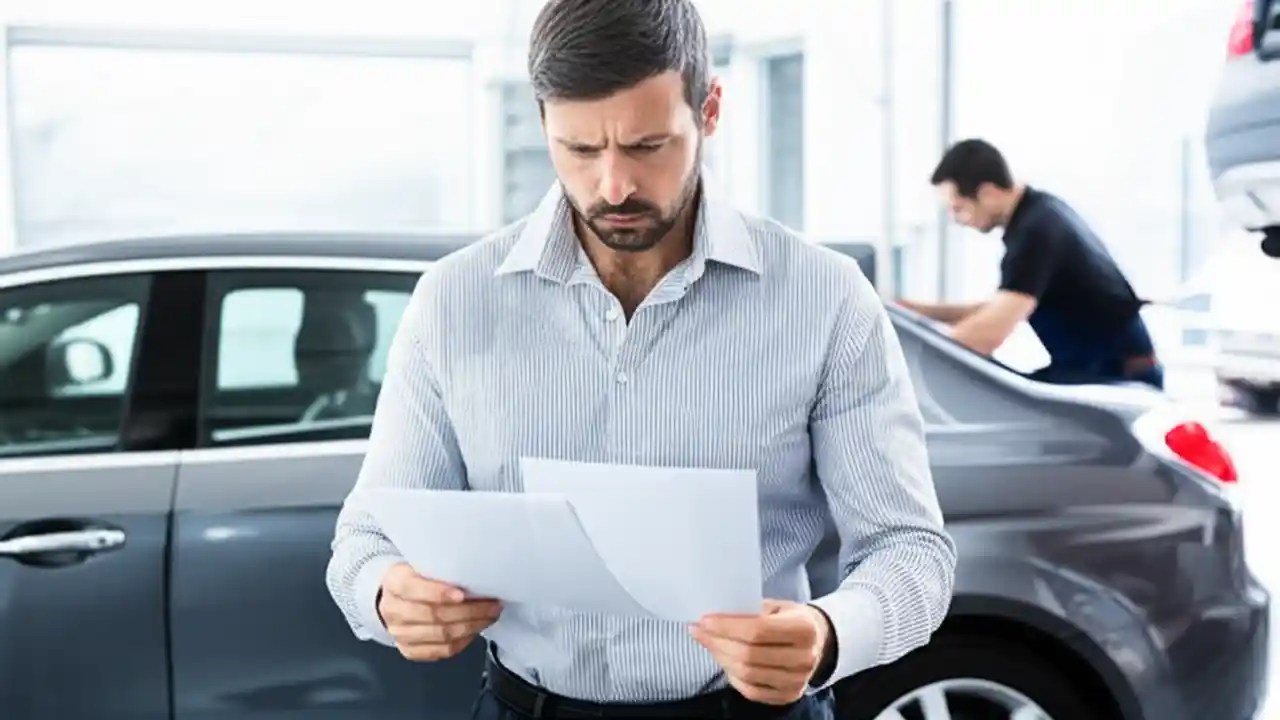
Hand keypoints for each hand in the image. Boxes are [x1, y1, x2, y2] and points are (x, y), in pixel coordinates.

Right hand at [378, 562, 502, 661]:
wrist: (396, 597)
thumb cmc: (417, 576)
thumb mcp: (422, 564)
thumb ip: (440, 569)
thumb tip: (475, 575)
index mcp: (394, 583)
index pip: (413, 589)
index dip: (438, 593)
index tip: (462, 594)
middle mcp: (393, 610)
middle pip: (433, 615)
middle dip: (468, 611)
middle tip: (492, 605)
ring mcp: (399, 634)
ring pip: (440, 635)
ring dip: (471, 627)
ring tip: (490, 616)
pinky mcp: (409, 650)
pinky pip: (441, 651)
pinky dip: (462, 642)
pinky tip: (475, 630)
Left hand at [690, 600, 832, 705]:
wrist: (818, 641)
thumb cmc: (791, 618)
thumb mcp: (776, 605)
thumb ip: (750, 611)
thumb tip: (713, 620)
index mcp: (803, 628)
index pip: (757, 630)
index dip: (726, 627)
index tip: (704, 620)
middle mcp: (804, 657)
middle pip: (749, 655)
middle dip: (718, 642)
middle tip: (699, 632)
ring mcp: (798, 680)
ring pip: (747, 674)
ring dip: (721, 659)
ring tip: (709, 645)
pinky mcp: (789, 695)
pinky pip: (752, 691)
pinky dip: (733, 677)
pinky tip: (724, 662)